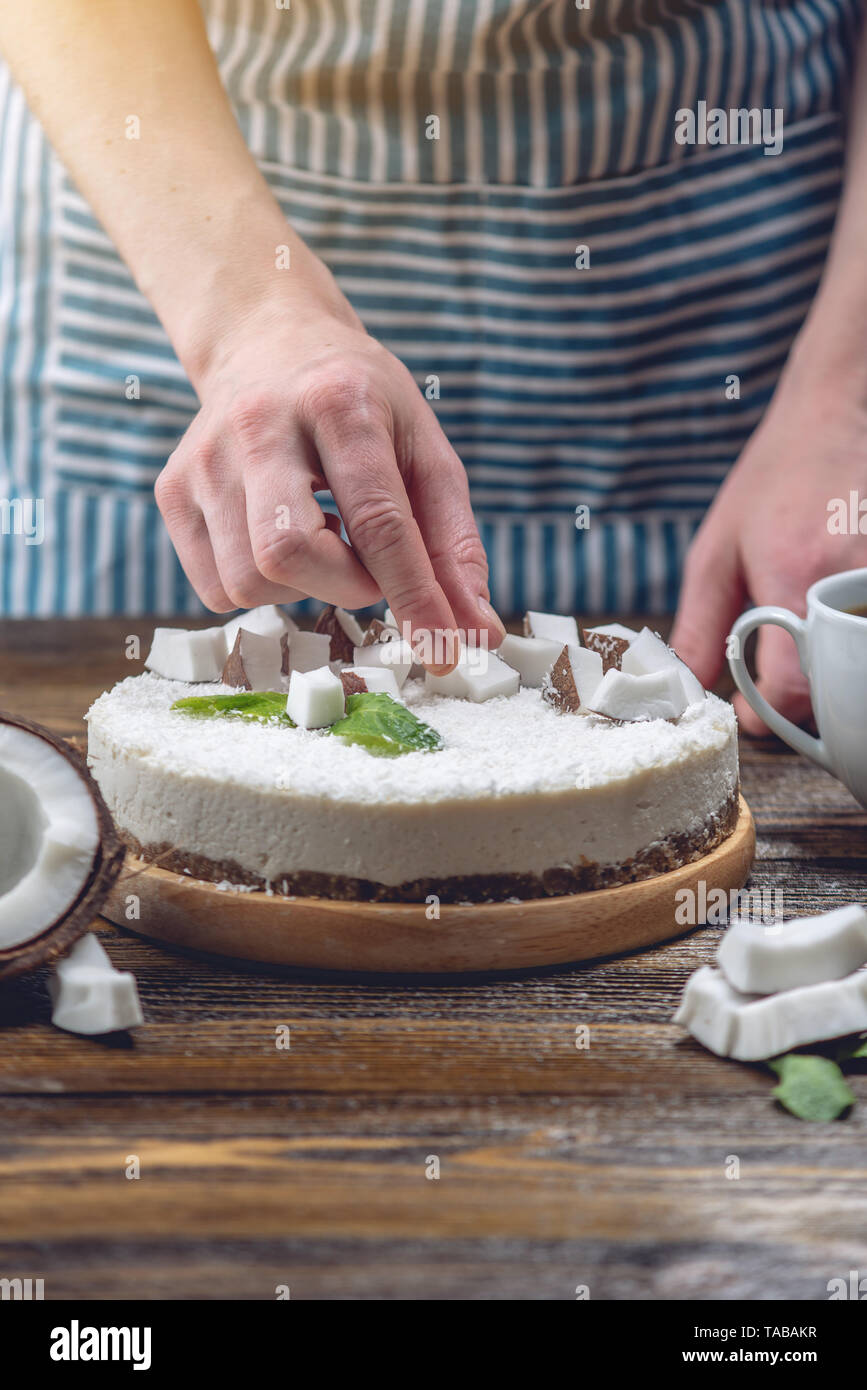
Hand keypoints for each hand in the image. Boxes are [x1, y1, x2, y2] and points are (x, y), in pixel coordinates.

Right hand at [155, 241, 503, 663]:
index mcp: (338, 403)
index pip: (378, 521)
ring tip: (321, 538)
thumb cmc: (360, 405)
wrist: (268, 343)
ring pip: (247, 582)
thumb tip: (475, 632)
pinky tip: (280, 539)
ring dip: (303, 588)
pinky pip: (214, 587)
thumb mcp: (424, 451)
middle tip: (365, 563)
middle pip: (288, 555)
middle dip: (343, 586)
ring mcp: (203, 458)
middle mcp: (259, 425)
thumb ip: (453, 544)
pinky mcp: (172, 489)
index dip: (415, 596)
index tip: (446, 652)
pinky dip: (261, 587)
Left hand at [670, 366, 866, 734]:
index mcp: (795, 578)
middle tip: (775, 700)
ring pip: (862, 670)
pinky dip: (856, 653)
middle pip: (842, 694)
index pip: (795, 689)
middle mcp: (851, 583)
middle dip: (807, 713)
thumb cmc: (774, 481)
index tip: (747, 712)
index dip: (768, 716)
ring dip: (838, 686)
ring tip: (805, 668)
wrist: (838, 413)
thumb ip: (701, 627)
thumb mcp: (718, 552)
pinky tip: (835, 639)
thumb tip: (691, 688)